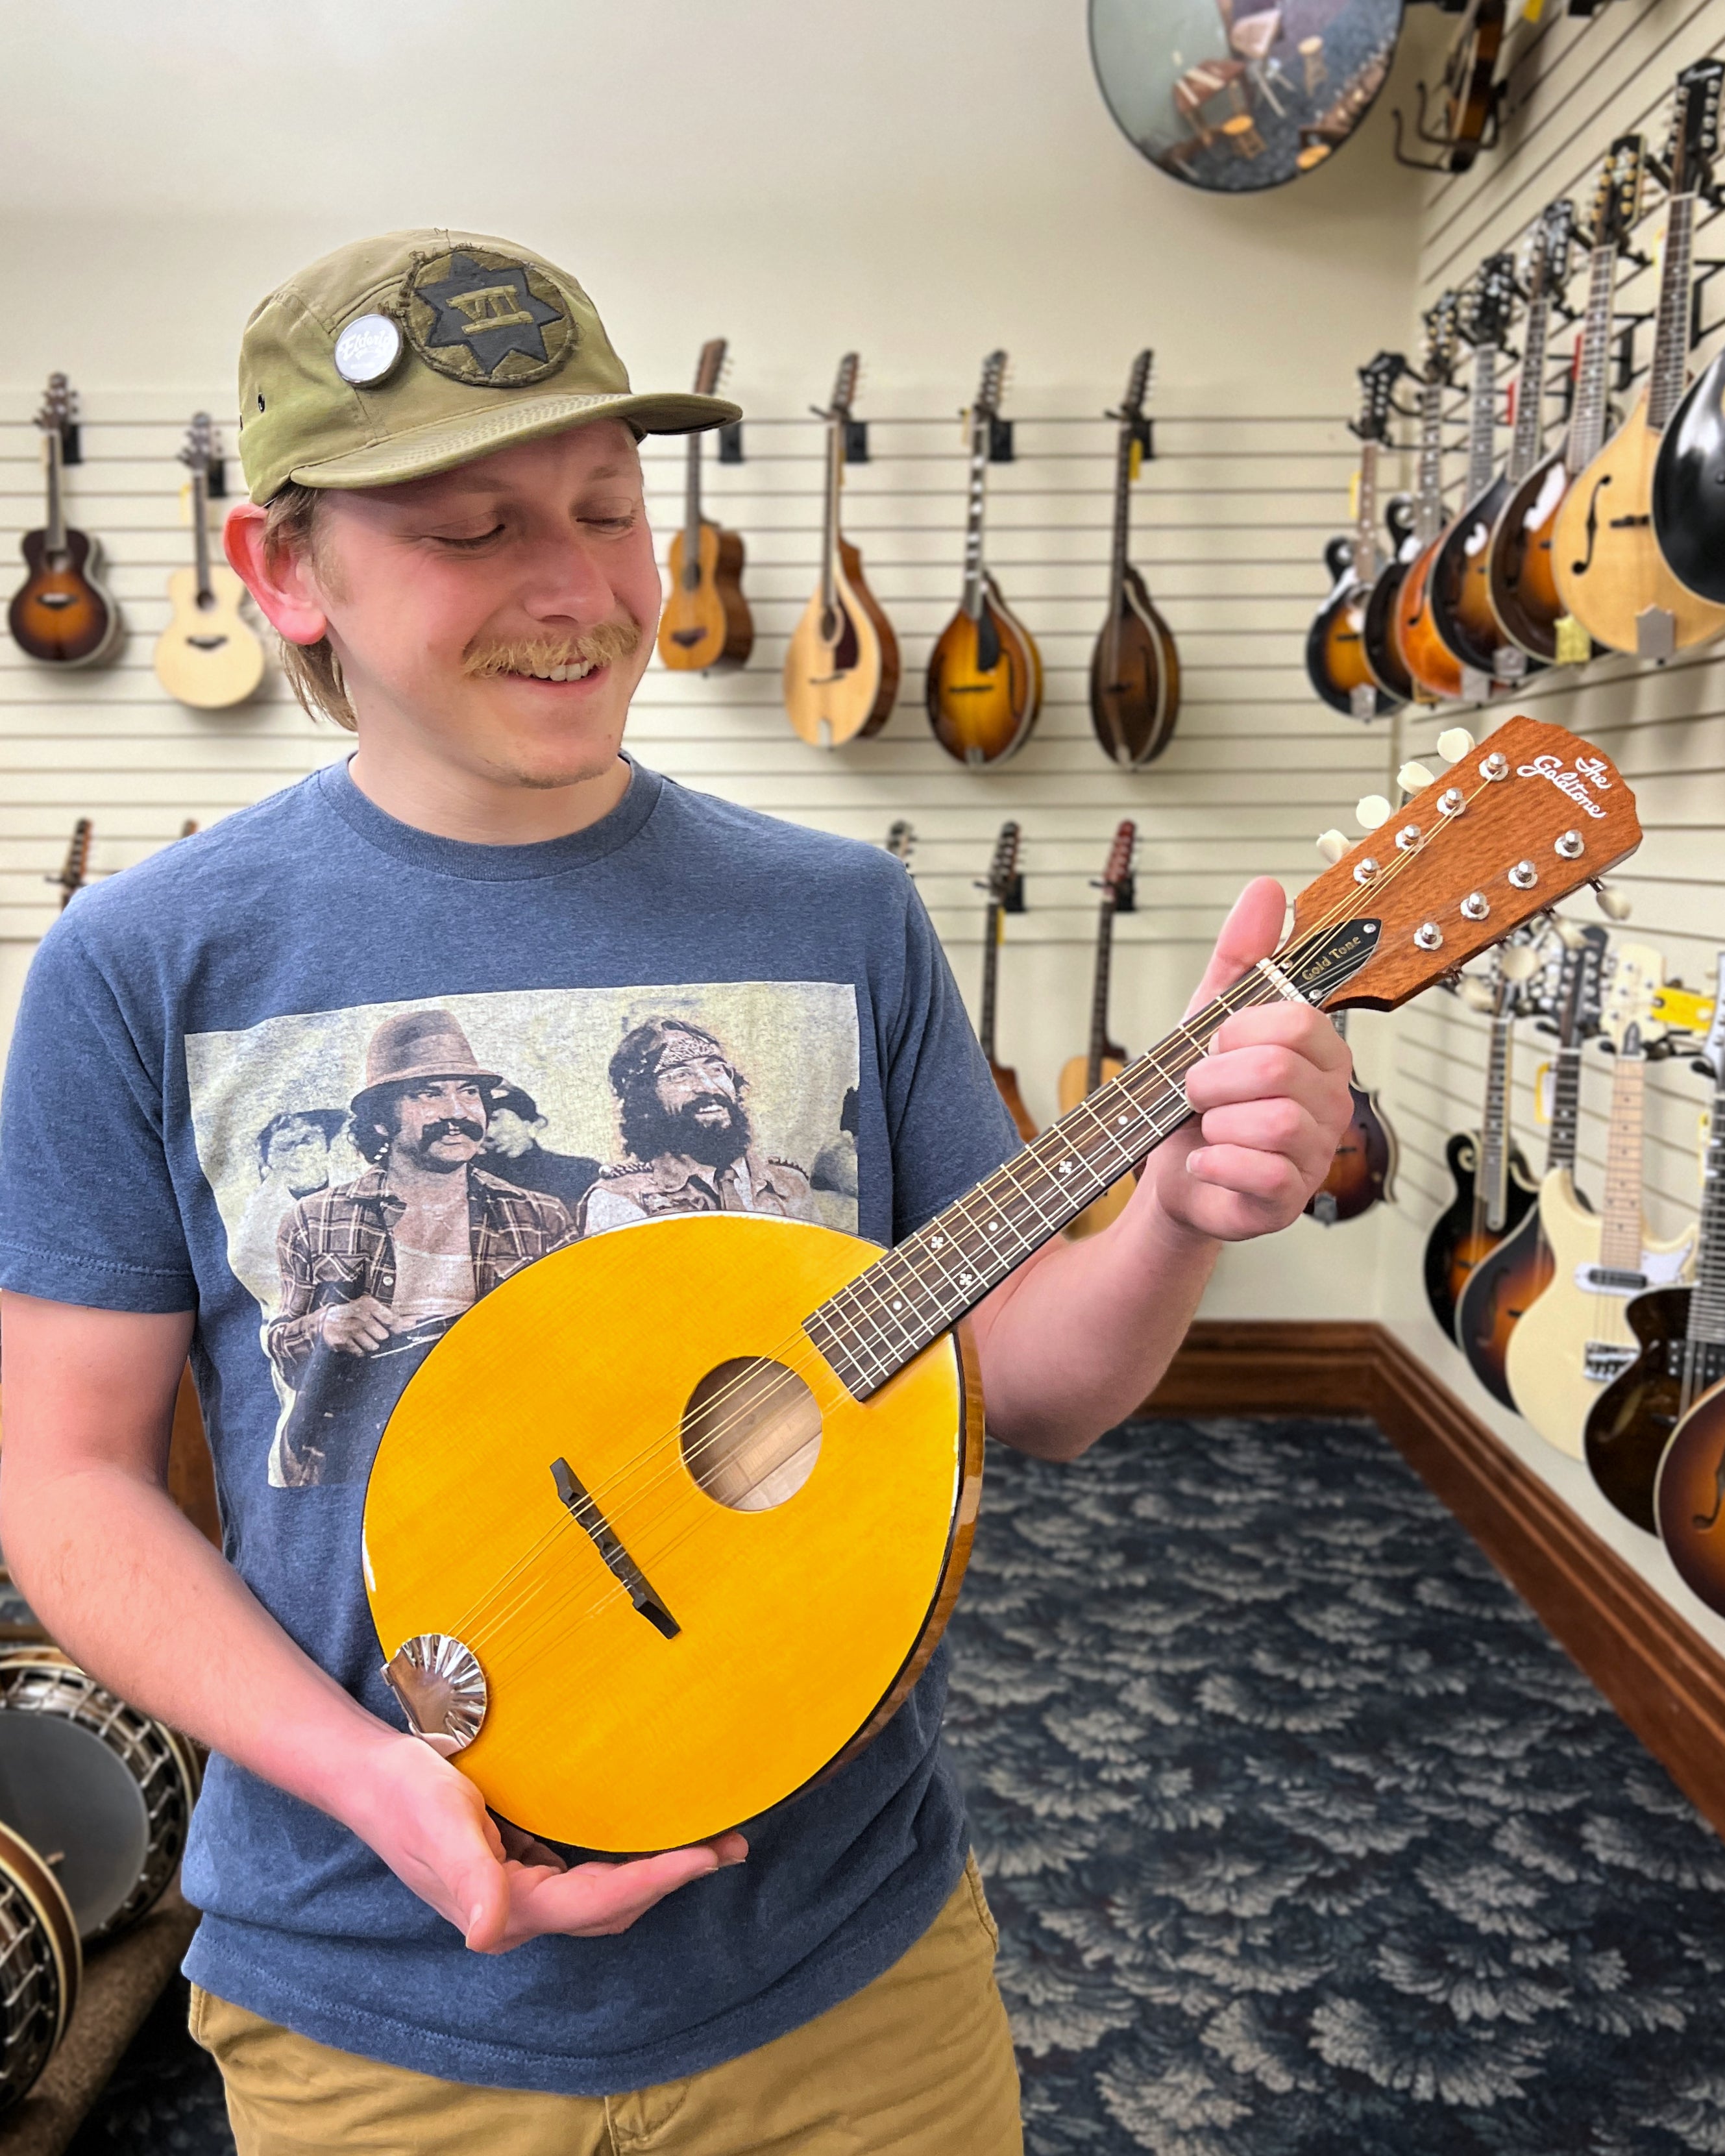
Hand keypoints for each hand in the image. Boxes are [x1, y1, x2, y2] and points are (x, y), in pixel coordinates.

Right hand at [318, 1297, 398, 1355]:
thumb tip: (413, 1323)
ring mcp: (349, 1328)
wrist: (325, 1320)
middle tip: (368, 1330)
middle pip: (383, 1336)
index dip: (398, 1327)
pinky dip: (357, 1350)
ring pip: (373, 1346)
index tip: (399, 1329)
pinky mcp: (341, 1341)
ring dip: (368, 1344)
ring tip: (359, 1336)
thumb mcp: (371, 1309)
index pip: (392, 1319)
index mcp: (368, 1303)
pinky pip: (360, 1352)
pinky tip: (351, 1341)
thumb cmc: (353, 1314)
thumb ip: (393, 1317)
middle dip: (378, 1336)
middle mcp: (359, 1314)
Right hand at [340, 1730, 746, 1953]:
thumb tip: (487, 1934)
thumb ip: (469, 1879)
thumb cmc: (405, 1793)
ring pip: (602, 1895)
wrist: (368, 1776)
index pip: (602, 1900)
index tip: (709, 1856)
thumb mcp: (442, 1823)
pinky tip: (642, 1835)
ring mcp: (516, 1893)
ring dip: (652, 1873)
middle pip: (612, 1907)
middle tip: (730, 1845)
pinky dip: (621, 1863)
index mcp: (507, 1907)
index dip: (660, 1878)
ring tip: (705, 1842)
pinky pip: (582, 1876)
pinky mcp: (514, 1869)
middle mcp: (516, 1911)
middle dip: (671, 1879)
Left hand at [1142, 877, 1353, 1243]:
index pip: (1301, 1021)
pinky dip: (1215, 1163)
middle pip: (1278, 1070)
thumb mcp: (1208, 1012)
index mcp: (1320, 1054)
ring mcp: (1314, 1155)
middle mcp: (1329, 1103)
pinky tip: (1206, 1159)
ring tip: (1206, 1126)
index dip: (1241, 1028)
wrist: (1170, 1168)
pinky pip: (1262, 1172)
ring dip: (1215, 1121)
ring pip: (1274, 1122)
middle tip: (1198, 1089)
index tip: (1216, 1040)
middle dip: (1214, 1076)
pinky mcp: (1288, 1201)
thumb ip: (1241, 953)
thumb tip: (1267, 889)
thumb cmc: (1198, 1094)